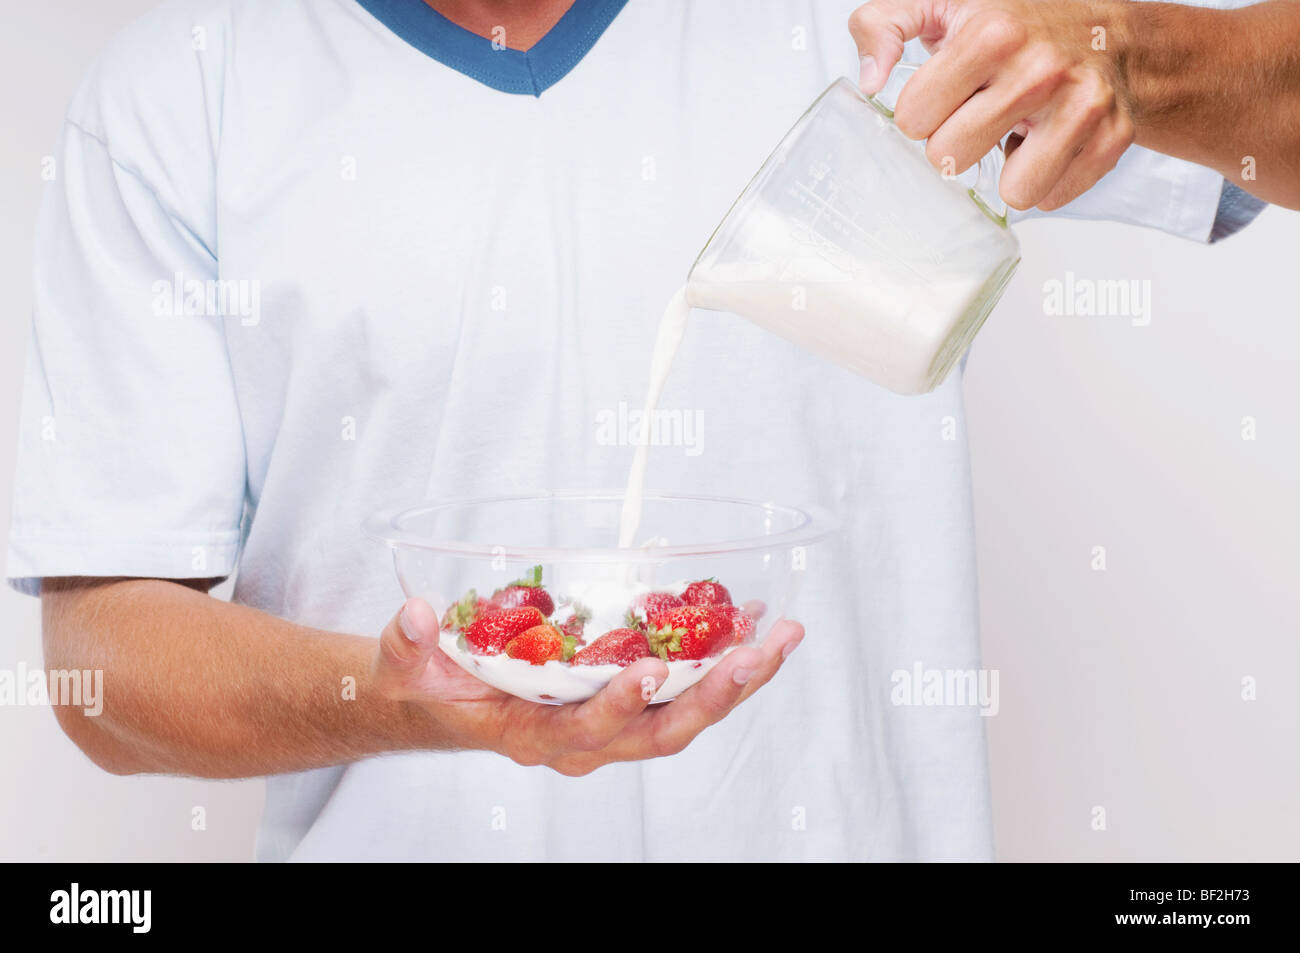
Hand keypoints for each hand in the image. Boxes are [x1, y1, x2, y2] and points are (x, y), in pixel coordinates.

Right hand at [370, 598, 803, 775]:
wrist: (437, 701)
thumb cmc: (427, 685)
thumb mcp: (404, 666)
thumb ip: (408, 645)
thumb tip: (415, 614)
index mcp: (531, 734)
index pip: (584, 731)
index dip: (618, 706)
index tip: (648, 671)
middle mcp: (582, 737)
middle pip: (661, 732)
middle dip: (713, 697)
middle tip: (757, 654)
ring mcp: (610, 722)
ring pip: (685, 714)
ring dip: (737, 680)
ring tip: (781, 637)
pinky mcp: (624, 699)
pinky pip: (683, 692)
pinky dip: (723, 664)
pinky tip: (755, 627)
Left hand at [849, 0, 1133, 210]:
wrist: (1109, 31)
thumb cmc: (1016, 22)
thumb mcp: (939, 3)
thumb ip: (883, 25)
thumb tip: (869, 80)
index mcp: (992, 33)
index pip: (913, 119)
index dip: (925, 109)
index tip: (950, 89)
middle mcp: (1041, 69)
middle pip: (950, 158)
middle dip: (959, 139)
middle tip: (984, 109)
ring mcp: (1082, 104)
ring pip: (1011, 192)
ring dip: (1007, 168)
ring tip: (1018, 126)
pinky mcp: (1112, 138)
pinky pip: (1049, 199)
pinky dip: (1047, 176)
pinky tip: (1052, 138)